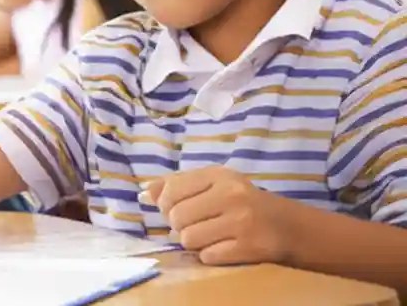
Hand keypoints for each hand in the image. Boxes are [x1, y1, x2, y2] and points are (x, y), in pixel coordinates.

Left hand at [142, 166, 298, 265]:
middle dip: (178, 226)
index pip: (171, 191)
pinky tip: (222, 247)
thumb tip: (144, 194)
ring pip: (188, 239)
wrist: (289, 227)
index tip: (175, 209)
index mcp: (219, 175)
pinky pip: (207, 256)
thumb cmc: (243, 203)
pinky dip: (209, 255)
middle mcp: (230, 195)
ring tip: (208, 236)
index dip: (166, 205)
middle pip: (177, 217)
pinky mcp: (249, 247)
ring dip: (193, 242)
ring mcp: (241, 222)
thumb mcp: (213, 184)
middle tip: (193, 225)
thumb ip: (177, 185)